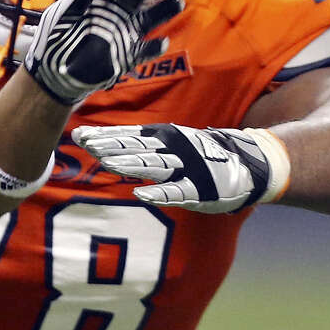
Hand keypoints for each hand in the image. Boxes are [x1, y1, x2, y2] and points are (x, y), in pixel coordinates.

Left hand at [23, 0, 181, 104]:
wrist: (52, 74)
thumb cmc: (53, 39)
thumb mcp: (60, 15)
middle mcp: (117, 8)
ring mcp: (126, 30)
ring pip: (152, 15)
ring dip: (165, 8)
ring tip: (177, 1)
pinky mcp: (129, 54)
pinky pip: (146, 49)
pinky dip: (154, 47)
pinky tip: (160, 42)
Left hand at [72, 123, 290, 212]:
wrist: (249, 163)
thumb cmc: (198, 155)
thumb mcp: (167, 143)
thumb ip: (135, 142)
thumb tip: (93, 137)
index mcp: (164, 138)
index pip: (129, 135)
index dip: (105, 136)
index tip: (80, 135)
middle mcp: (173, 149)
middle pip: (137, 148)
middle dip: (112, 146)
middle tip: (87, 146)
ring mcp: (187, 168)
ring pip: (154, 165)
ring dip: (131, 164)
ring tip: (108, 163)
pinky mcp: (200, 189)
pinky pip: (178, 191)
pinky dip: (160, 193)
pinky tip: (142, 194)